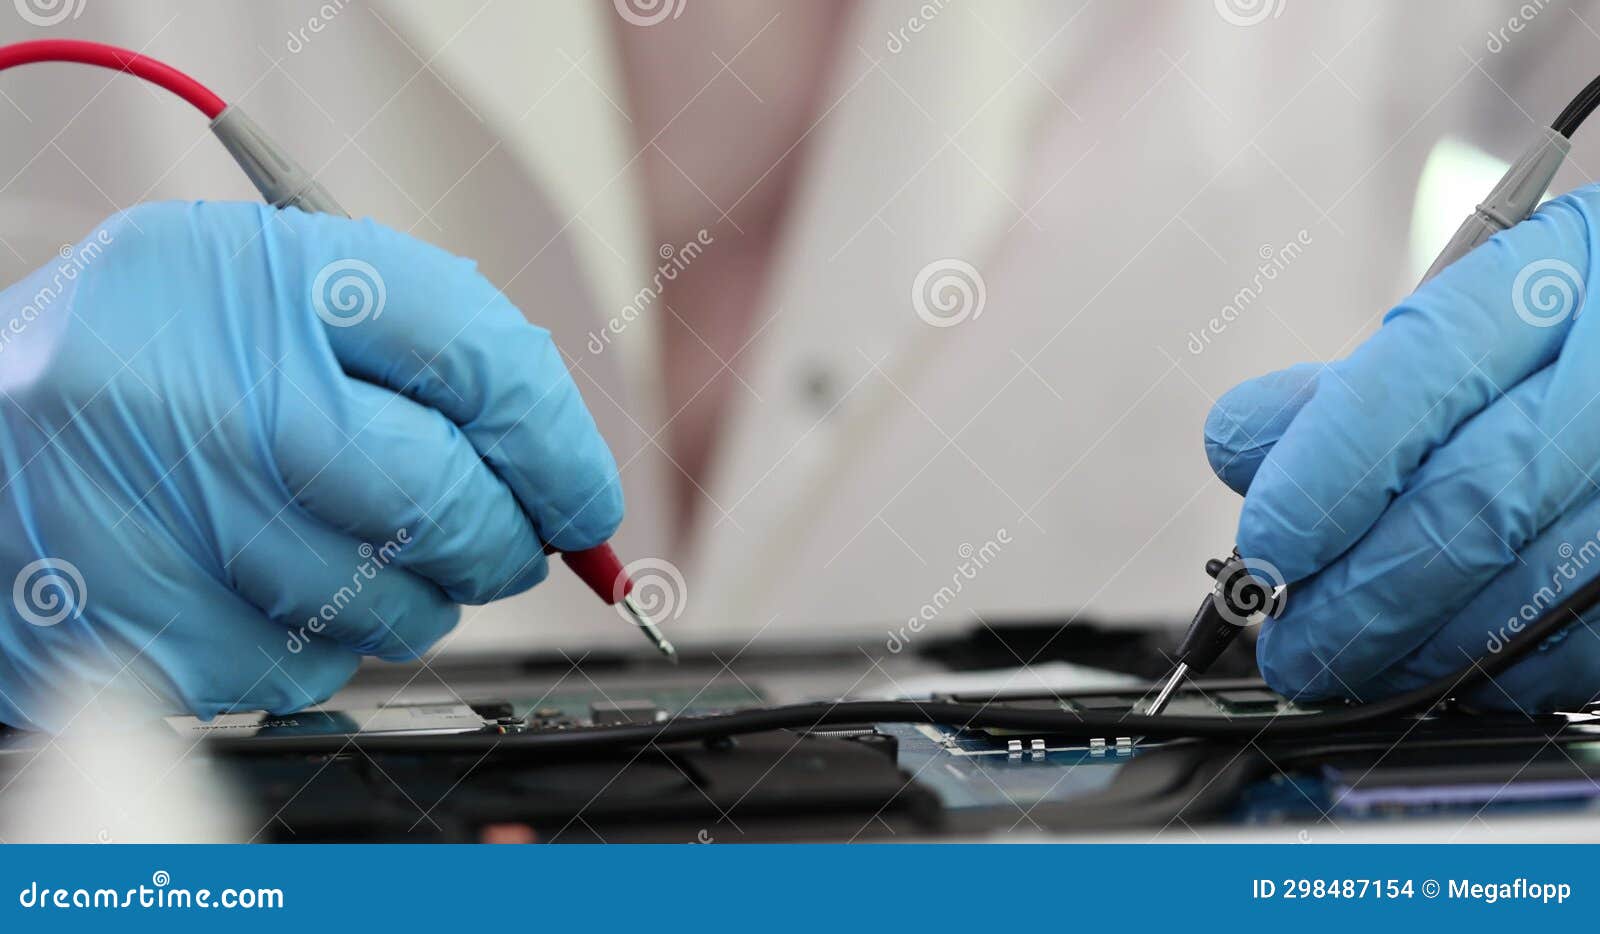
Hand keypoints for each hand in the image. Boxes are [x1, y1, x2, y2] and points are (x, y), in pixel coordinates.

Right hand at [0, 202, 621, 729]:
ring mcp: (163, 515)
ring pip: (392, 604)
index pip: (476, 353)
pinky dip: (324, 647)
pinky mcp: (138, 628)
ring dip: (417, 600)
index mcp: (254, 274)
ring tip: (356, 554)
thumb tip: (556, 475)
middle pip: (446, 496)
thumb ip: (408, 357)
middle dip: (504, 539)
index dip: (558, 443)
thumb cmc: (133, 370)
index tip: (583, 498)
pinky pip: (311, 669)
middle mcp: (205, 386)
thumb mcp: (255, 296)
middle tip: (500, 541)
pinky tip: (266, 592)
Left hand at [1205, 185, 1599, 711]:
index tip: (1264, 552)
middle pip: (1477, 497)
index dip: (1324, 477)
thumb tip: (1238, 449)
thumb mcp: (1454, 322)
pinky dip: (1496, 671)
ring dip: (1416, 650)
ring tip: (1342, 667)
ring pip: (1533, 580)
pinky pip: (1587, 639)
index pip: (1417, 374)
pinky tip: (1435, 673)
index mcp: (1550, 274)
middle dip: (1357, 594)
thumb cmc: (1552, 340)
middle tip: (1288, 646)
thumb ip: (1341, 386)